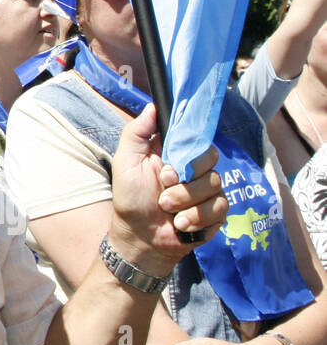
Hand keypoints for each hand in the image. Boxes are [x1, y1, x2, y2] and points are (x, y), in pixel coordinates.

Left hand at [108, 103, 226, 275]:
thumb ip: (137, 132)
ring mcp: (207, 192)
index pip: (197, 139)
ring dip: (185, 201)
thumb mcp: (126, 161)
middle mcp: (194, 170)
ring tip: (166, 209)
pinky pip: (219, 208)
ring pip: (215, 185)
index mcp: (176, 154)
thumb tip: (153, 106)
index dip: (187, 151)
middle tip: (163, 187)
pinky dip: (196, 218)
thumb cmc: (130, 198)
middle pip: (211, 160)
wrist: (138, 238)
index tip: (169, 163)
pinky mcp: (215, 213)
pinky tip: (180, 224)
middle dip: (185, 179)